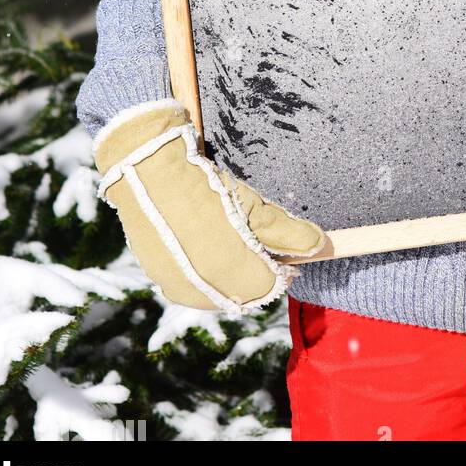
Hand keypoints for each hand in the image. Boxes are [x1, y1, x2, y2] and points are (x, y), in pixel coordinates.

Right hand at [93, 97, 327, 313]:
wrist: (146, 173)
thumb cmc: (205, 186)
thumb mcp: (252, 206)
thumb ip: (287, 232)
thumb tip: (319, 246)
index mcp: (229, 272)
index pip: (269, 287)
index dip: (283, 269)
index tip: (288, 251)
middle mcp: (202, 289)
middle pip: (247, 292)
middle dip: (261, 270)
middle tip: (264, 240)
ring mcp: (179, 287)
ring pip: (222, 291)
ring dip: (237, 273)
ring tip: (236, 238)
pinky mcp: (162, 279)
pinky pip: (198, 287)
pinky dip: (212, 273)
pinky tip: (213, 245)